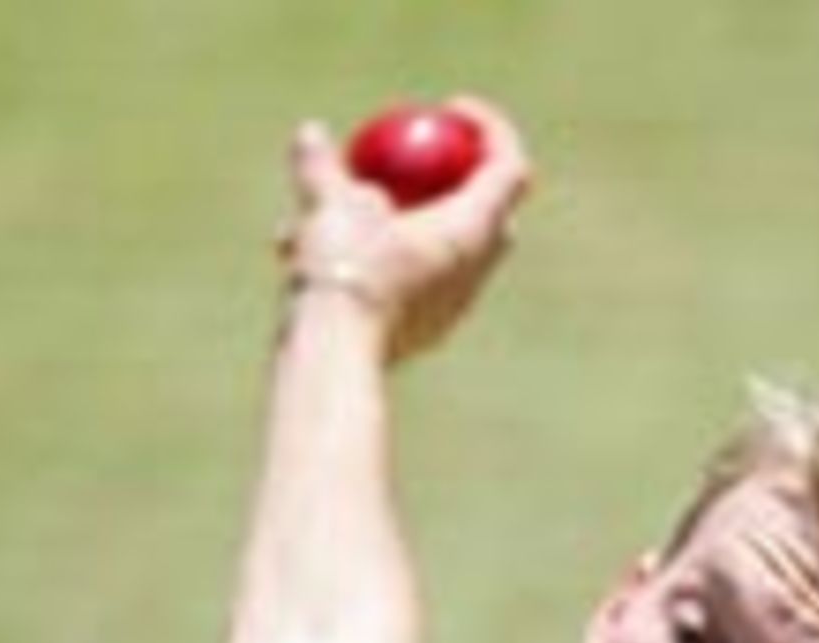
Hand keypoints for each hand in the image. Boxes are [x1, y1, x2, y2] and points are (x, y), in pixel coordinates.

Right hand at [276, 97, 532, 362]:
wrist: (334, 357)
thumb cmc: (344, 271)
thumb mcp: (327, 202)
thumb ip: (323, 167)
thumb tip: (310, 136)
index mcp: (471, 229)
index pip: (508, 167)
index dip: (490, 128)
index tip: (452, 109)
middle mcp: (474, 270)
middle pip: (491, 213)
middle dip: (461, 182)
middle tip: (421, 162)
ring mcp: (453, 306)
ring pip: (447, 251)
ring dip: (409, 225)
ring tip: (343, 216)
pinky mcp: (426, 333)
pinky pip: (416, 285)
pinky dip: (385, 263)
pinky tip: (329, 259)